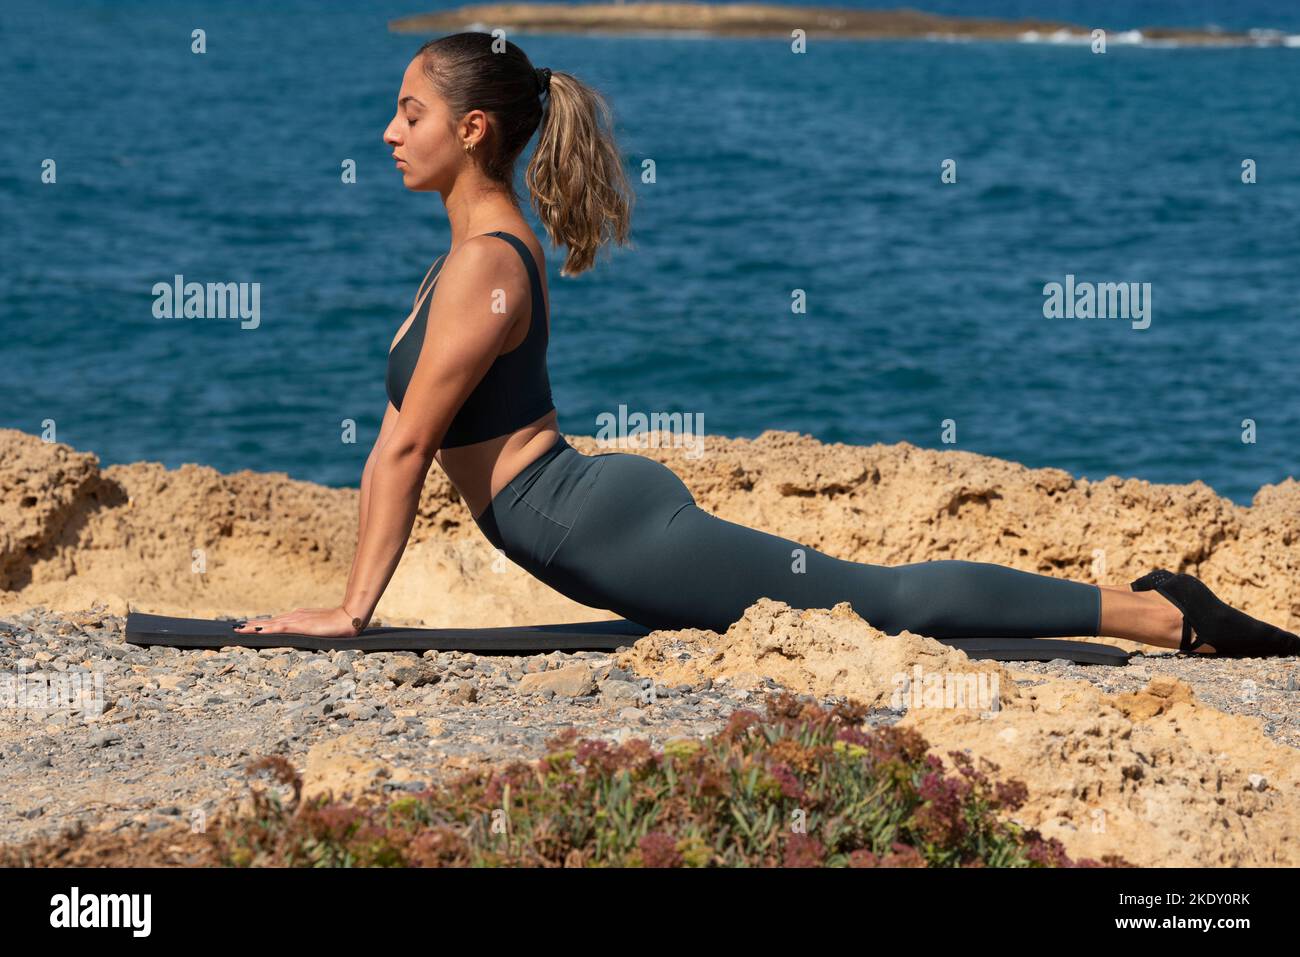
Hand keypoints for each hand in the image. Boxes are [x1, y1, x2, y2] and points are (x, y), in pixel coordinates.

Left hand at [231, 606, 362, 637]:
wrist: (348, 617)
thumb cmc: (337, 623)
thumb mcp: (319, 626)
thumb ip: (309, 627)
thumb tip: (301, 631)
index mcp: (297, 618)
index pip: (275, 622)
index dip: (260, 624)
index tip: (247, 626)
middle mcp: (294, 617)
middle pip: (268, 622)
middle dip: (251, 625)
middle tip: (235, 628)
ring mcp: (296, 620)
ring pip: (270, 624)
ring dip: (254, 627)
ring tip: (239, 629)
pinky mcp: (300, 626)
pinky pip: (280, 628)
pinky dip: (268, 629)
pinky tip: (258, 631)